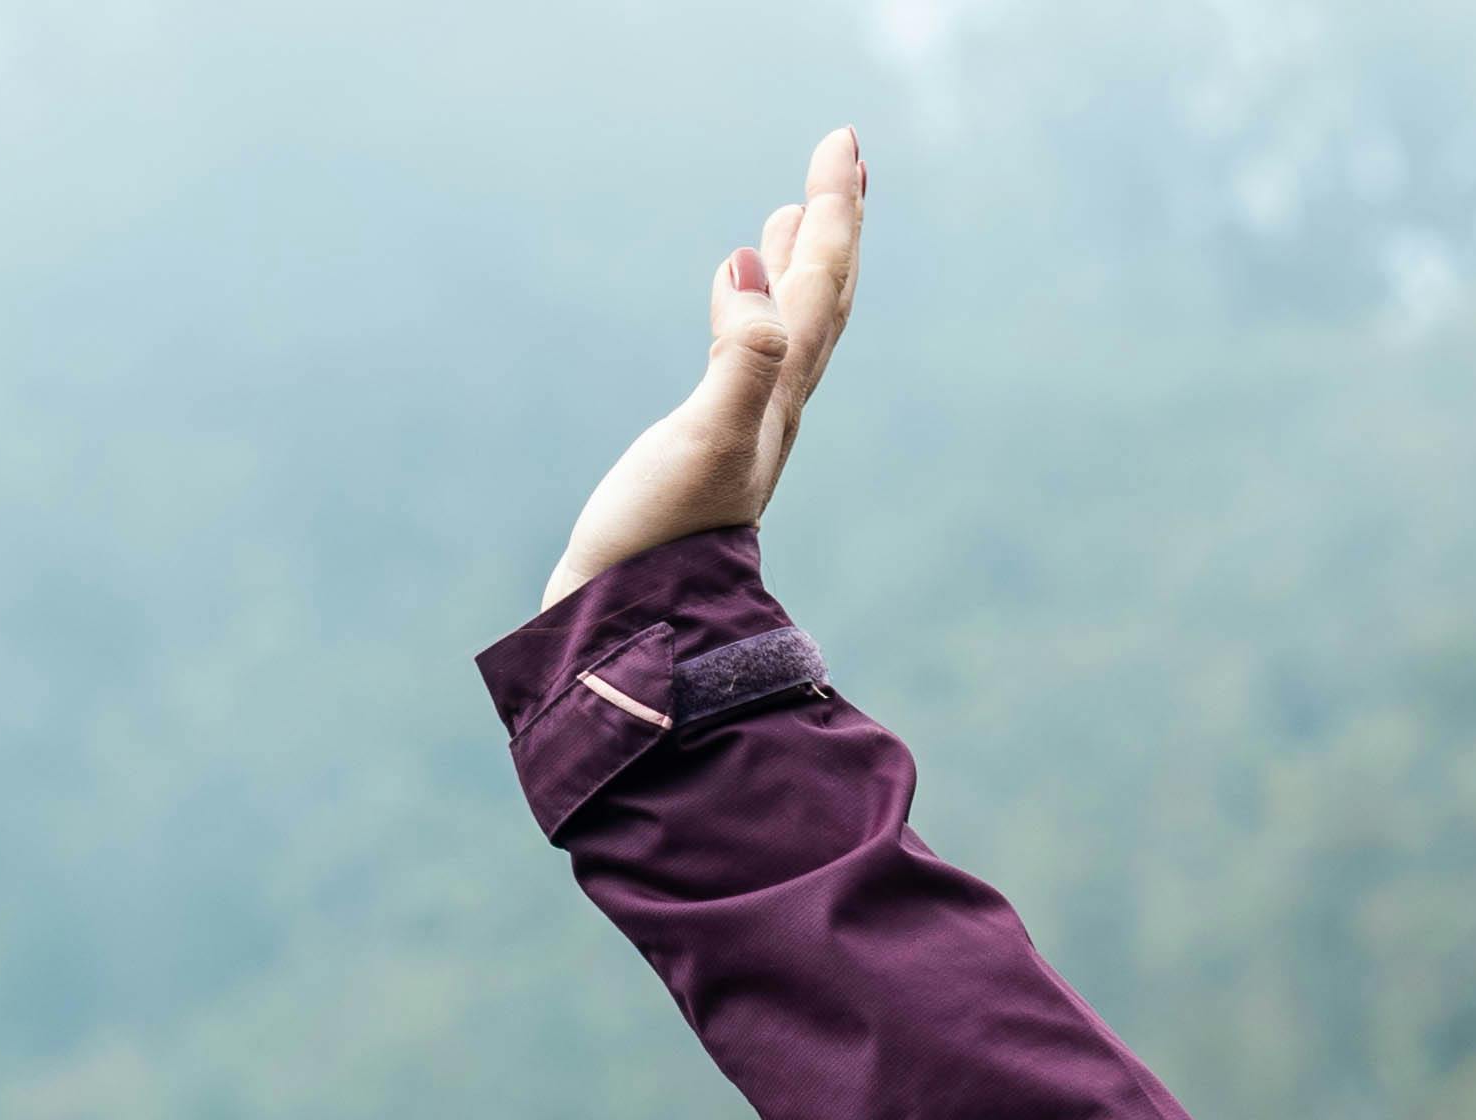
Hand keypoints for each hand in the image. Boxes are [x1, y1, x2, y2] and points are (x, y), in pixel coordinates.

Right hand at [540, 127, 867, 608]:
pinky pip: (750, 354)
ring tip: (799, 214)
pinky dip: (753, 309)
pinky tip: (737, 297)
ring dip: (802, 264)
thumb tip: (753, 263)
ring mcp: (744, 424)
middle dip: (833, 224)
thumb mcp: (705, 440)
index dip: (834, 210)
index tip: (842, 141)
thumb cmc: (658, 538)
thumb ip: (740, 354)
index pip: (821, 284)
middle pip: (823, 296)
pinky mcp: (710, 443)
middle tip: (842, 155)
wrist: (633, 623)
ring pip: (791, 325)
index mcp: (780, 392)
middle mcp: (775, 403)